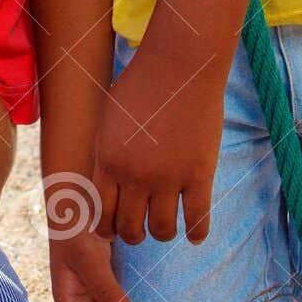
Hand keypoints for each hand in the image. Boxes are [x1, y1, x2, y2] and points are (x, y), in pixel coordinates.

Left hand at [91, 51, 223, 245]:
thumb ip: (105, 154)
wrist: (179, 66)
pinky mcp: (200, 174)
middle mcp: (135, 175)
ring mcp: (169, 177)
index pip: (101, 214)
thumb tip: (105, 187)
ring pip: (162, 230)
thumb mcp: (108, 119)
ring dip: (161, 233)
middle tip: (138, 231)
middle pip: (129, 229)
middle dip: (132, 235)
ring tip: (164, 227)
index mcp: (108, 160)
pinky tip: (195, 234)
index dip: (105, 229)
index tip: (112, 231)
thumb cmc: (141, 86)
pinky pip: (197, 220)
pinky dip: (196, 232)